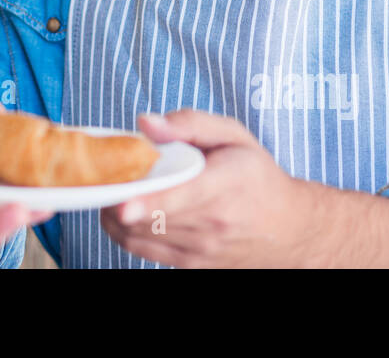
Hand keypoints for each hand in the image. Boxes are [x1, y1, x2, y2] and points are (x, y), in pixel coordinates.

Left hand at [99, 110, 313, 267]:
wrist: (288, 229)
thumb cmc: (256, 176)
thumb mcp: (234, 136)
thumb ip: (189, 124)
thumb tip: (146, 123)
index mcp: (225, 183)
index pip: (182, 195)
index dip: (149, 202)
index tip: (122, 204)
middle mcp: (213, 222)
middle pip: (150, 216)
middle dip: (116, 197)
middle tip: (100, 174)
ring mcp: (201, 249)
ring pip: (138, 235)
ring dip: (114, 213)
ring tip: (111, 188)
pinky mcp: (190, 264)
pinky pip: (141, 249)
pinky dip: (123, 230)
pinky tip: (122, 210)